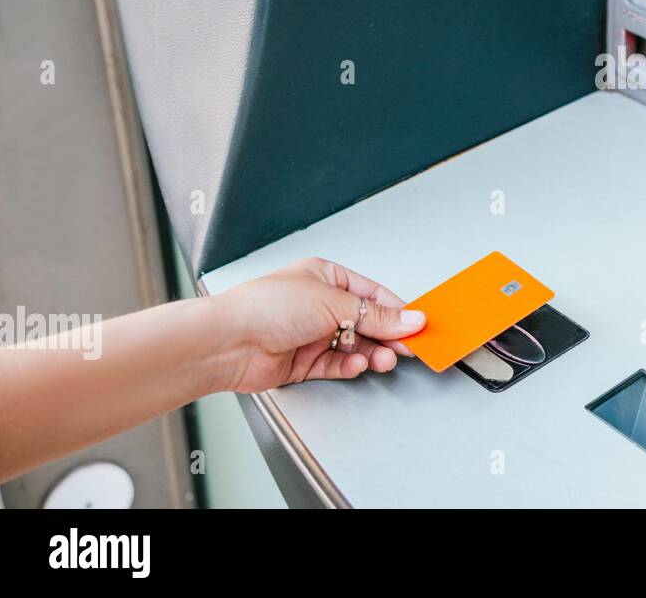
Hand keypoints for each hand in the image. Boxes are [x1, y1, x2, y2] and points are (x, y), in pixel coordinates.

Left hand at [211, 258, 425, 392]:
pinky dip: (350, 367)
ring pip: (353, 346)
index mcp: (326, 277)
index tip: (417, 325)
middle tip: (407, 347)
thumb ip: (377, 315)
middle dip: (386, 336)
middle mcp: (318, 305)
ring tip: (383, 359)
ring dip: (371, 353)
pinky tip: (357, 366)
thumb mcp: (333, 303)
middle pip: (366, 322)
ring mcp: (310, 334)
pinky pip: (336, 365)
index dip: (397, 310)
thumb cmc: (266, 307)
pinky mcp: (303, 361)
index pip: (372, 294)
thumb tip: (409, 318)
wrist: (228, 342)